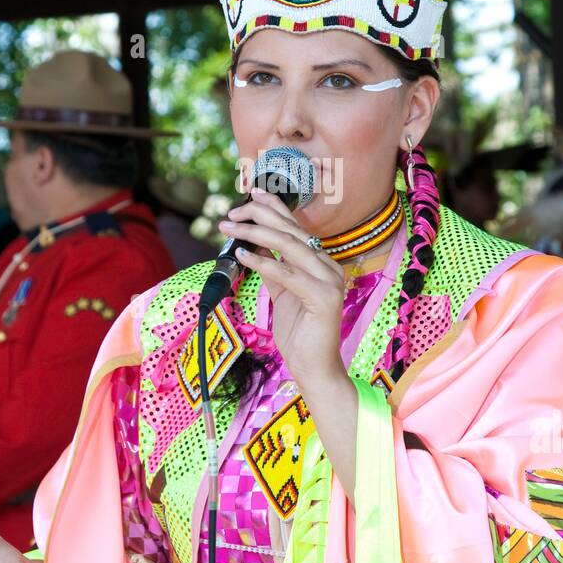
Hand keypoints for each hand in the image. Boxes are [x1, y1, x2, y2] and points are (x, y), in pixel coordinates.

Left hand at [218, 186, 346, 389]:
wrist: (315, 368)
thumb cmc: (301, 334)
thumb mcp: (282, 294)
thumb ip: (273, 270)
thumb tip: (254, 248)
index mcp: (322, 263)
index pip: (296, 228)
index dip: (274, 208)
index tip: (251, 194)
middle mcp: (330, 267)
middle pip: (292, 232)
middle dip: (260, 216)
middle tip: (232, 212)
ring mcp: (330, 281)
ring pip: (290, 247)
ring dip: (256, 234)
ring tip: (231, 228)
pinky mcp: (324, 298)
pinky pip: (288, 274)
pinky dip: (264, 262)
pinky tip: (244, 255)